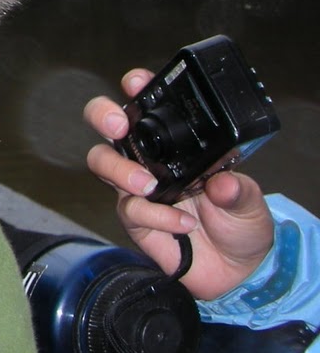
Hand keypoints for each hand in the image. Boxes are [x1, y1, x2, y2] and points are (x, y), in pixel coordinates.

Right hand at [85, 69, 274, 300]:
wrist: (236, 270)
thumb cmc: (240, 224)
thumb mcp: (251, 201)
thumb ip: (239, 189)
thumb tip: (222, 181)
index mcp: (175, 143)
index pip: (148, 105)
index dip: (137, 87)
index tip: (137, 82)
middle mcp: (148, 158)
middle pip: (105, 124)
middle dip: (103, 115)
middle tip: (119, 125)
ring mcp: (135, 187)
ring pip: (102, 162)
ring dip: (120, 170)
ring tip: (148, 186)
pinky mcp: (134, 219)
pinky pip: (130, 209)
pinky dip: (156, 216)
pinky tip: (182, 224)